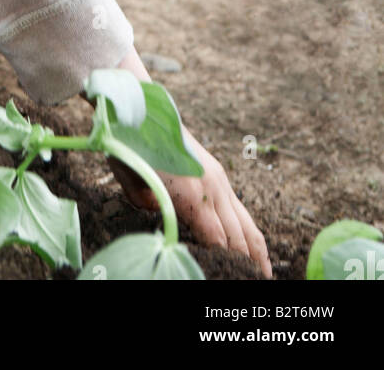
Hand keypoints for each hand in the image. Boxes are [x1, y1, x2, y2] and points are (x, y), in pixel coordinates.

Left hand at [107, 127, 272, 277]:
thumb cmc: (129, 147)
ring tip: (265, 275)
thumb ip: (149, 209)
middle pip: (238, 237)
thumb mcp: (131, 183)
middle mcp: (212, 187)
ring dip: (257, 251)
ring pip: (246, 223)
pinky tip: (251, 247)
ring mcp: (218, 179)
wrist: (143, 109)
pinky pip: (239, 210)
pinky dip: (249, 232)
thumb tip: (164, 230)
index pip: (218, 241)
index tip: (229, 278)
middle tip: (253, 285)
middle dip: (247, 264)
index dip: (226, 263)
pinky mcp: (218, 174)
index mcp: (192, 192)